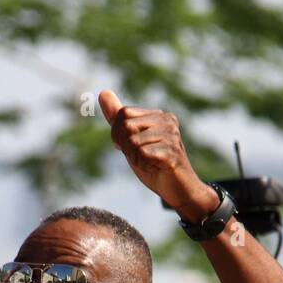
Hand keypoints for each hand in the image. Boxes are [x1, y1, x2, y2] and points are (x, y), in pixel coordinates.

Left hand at [97, 89, 217, 221]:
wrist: (179, 190)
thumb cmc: (155, 165)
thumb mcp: (132, 139)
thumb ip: (117, 118)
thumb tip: (103, 92)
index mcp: (159, 115)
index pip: (123, 113)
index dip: (118, 134)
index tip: (128, 147)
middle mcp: (167, 121)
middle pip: (126, 126)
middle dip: (125, 146)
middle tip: (140, 157)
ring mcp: (172, 136)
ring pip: (132, 141)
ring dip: (134, 157)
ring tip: (150, 163)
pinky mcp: (171, 152)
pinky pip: (142, 154)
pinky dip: (142, 164)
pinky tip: (155, 168)